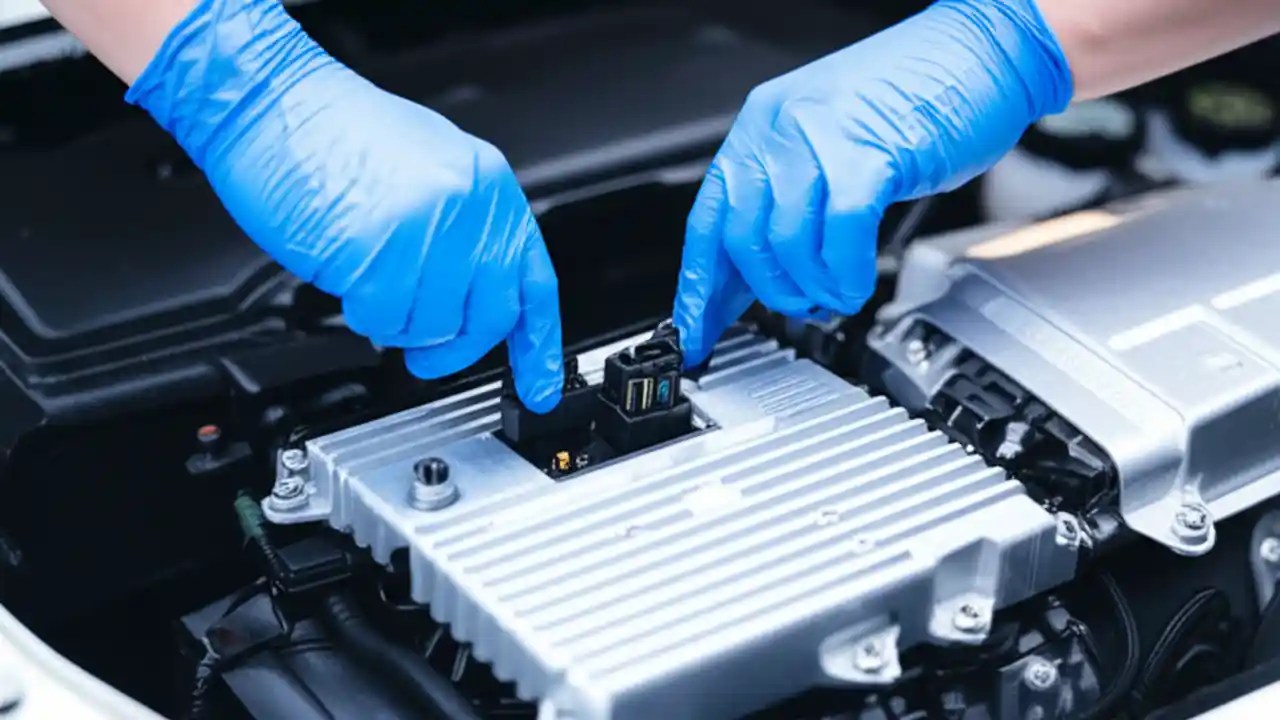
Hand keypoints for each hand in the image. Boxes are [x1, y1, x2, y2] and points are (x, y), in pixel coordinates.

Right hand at [125, 0, 562, 410]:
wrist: (270, 100)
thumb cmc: (334, 132)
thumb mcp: (431, 169)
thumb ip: (464, 230)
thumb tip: (472, 290)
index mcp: (489, 184)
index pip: (534, 282)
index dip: (538, 344)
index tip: (538, 384)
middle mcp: (468, 205)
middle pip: (489, 315)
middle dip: (455, 347)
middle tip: (425, 354)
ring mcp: (428, 229)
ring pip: (433, 324)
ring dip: (396, 322)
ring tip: (371, 284)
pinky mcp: (379, 250)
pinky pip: (383, 318)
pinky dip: (362, 313)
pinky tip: (349, 278)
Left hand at [673, 0, 1072, 365]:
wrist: (986, 50)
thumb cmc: (919, 95)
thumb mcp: (831, 144)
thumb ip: (790, 201)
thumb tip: (762, 269)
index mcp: (762, 124)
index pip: (709, 217)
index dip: (698, 285)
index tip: (695, 330)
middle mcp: (781, 127)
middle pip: (741, 236)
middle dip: (768, 291)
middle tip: (799, 306)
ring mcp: (821, 139)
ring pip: (786, 243)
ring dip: (812, 287)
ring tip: (835, 294)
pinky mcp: (868, 155)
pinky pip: (839, 236)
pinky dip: (845, 274)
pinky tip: (855, 282)